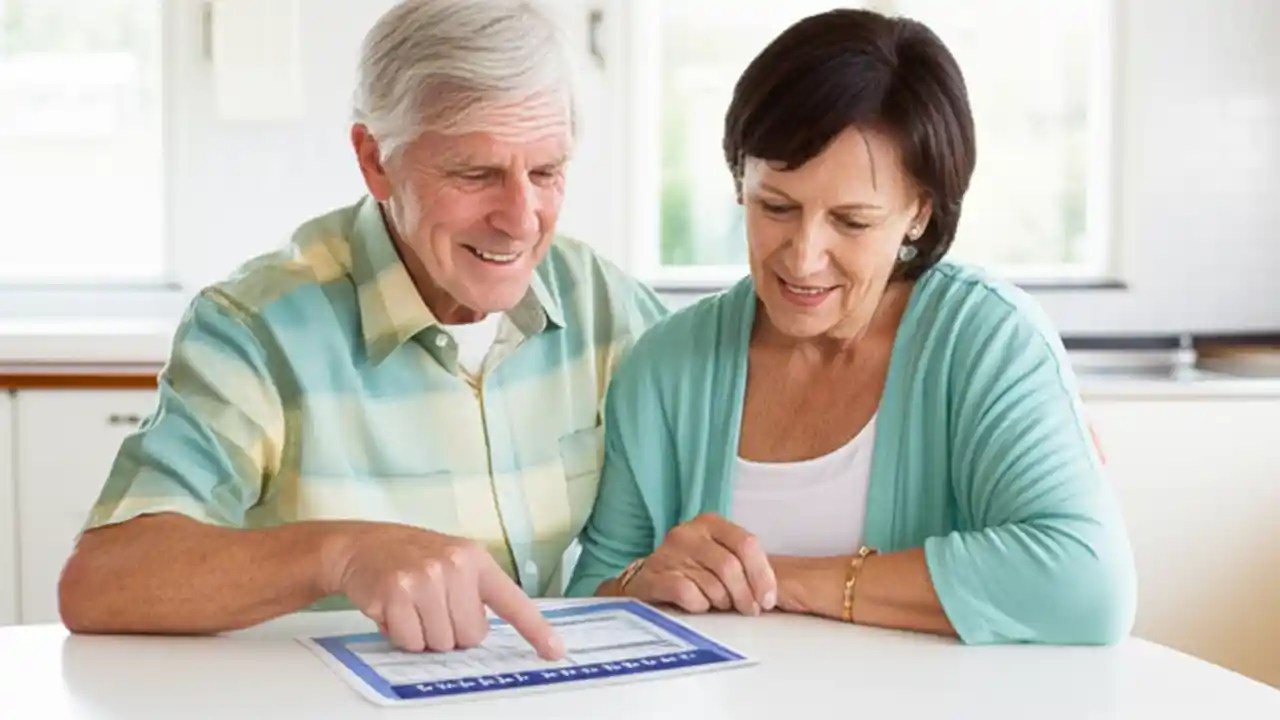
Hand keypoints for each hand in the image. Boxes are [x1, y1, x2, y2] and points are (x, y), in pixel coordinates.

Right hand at [321, 524, 562, 658]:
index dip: (536, 630)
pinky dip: (400, 635)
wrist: (364, 545)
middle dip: (450, 631)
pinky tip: (394, 609)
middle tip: (432, 607)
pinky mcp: (396, 593)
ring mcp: (425, 579)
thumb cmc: (414, 558)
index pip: (513, 601)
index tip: (555, 651)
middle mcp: (454, 566)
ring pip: (440, 643)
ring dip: (424, 635)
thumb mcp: (453, 560)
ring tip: (412, 606)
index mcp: (476, 559)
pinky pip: (410, 641)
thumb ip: (475, 592)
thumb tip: (483, 632)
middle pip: (470, 636)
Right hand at [625, 513, 776, 614]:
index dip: (762, 575)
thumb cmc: (693, 571)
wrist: (646, 581)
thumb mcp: (719, 556)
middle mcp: (688, 533)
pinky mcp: (653, 576)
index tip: (768, 600)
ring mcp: (668, 553)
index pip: (746, 543)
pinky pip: (688, 594)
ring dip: (722, 602)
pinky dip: (699, 605)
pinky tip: (698, 606)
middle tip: (749, 610)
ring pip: (711, 583)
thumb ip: (743, 564)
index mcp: (710, 523)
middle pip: (730, 566)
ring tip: (721, 607)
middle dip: (745, 594)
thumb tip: (769, 594)